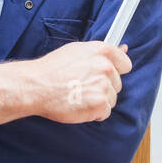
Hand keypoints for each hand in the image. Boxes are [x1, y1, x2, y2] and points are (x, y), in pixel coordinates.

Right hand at [0, 41, 132, 125]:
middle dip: (103, 88)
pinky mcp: (100, 104)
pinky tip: (79, 106)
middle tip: (82, 87)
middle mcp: (105, 67)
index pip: (125, 64)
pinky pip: (105, 112)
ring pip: (111, 99)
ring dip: (98, 101)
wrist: (36, 86)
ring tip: (78, 96)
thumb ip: (101, 53)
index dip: (115, 72)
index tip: (104, 76)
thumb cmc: (52, 69)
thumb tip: (124, 49)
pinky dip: (94, 113)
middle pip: (117, 84)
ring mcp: (103, 86)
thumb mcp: (77, 51)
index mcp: (102, 51)